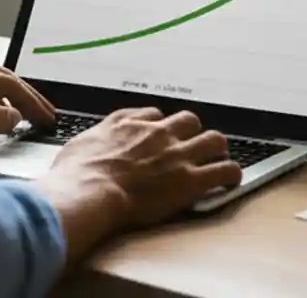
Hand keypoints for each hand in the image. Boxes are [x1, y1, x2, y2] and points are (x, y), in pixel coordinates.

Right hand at [34, 108, 242, 265]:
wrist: (89, 191)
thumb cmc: (76, 174)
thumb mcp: (78, 143)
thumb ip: (93, 138)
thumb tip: (89, 143)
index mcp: (129, 124)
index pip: (153, 115)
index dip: (159, 126)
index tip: (159, 135)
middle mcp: (158, 133)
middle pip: (189, 121)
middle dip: (192, 133)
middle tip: (191, 146)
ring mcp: (177, 154)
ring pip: (214, 139)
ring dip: (216, 149)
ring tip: (217, 158)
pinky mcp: (191, 179)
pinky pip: (225, 170)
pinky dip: (231, 174)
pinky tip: (231, 179)